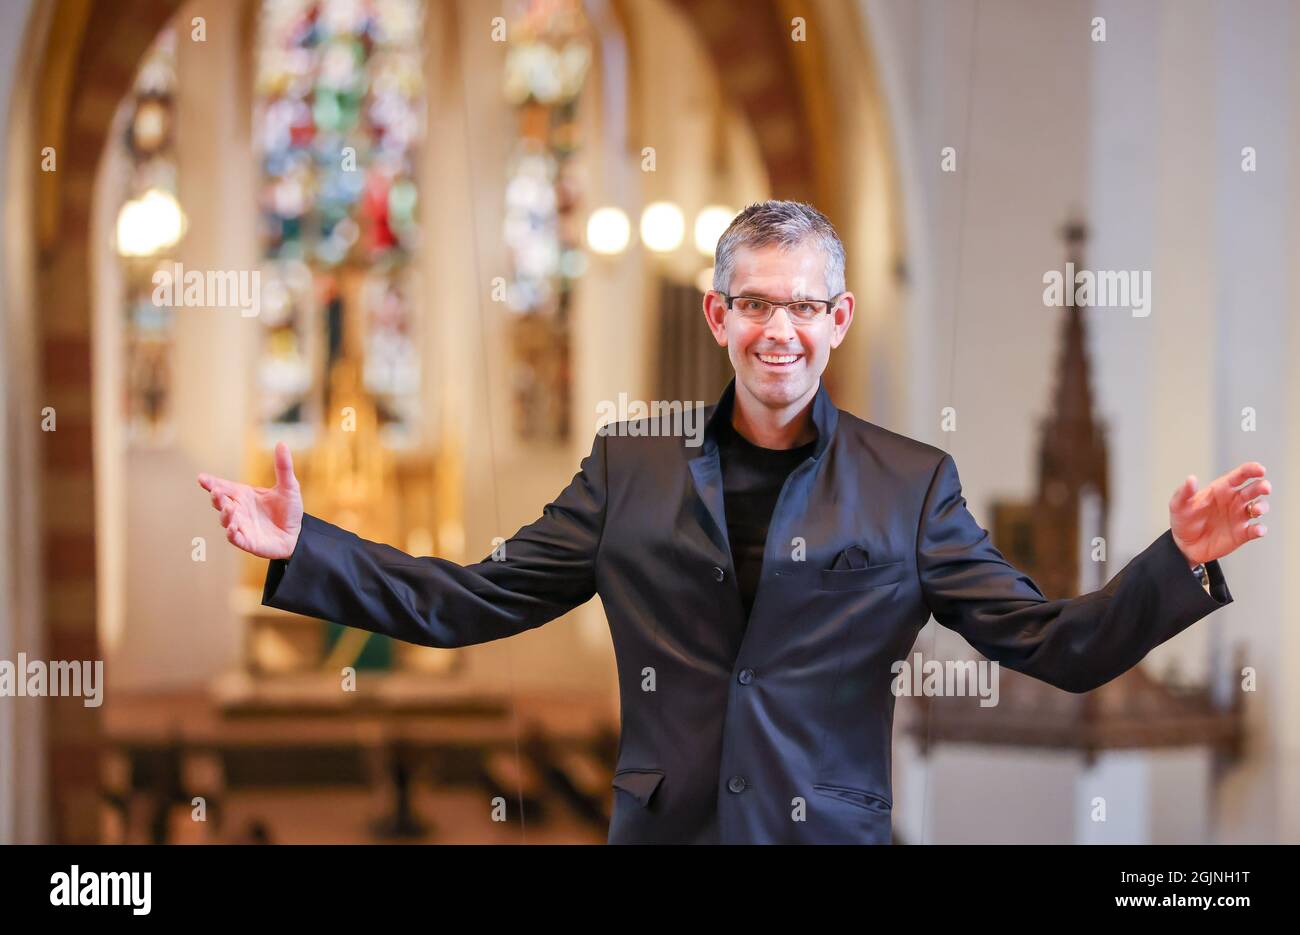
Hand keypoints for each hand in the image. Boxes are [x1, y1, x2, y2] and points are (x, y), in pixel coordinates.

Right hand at [197, 442, 302, 559]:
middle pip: (221, 502)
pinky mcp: (248, 542)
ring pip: (226, 520)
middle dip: (216, 497)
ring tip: (228, 508)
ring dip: (225, 515)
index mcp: (243, 495)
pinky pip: (236, 539)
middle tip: (216, 490)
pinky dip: (232, 534)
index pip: (223, 486)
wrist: (297, 534)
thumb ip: (283, 467)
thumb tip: (282, 443)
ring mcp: (241, 526)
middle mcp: (238, 509)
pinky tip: (232, 529)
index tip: (201, 478)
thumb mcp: (289, 486)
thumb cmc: (289, 509)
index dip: (211, 482)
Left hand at [1169, 462, 1270, 566]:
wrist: (1184, 545)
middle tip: (1264, 488)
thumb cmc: (1183, 520)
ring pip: (1259, 507)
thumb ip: (1184, 492)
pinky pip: (1255, 530)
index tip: (1260, 469)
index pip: (1239, 475)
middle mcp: (1234, 500)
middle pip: (1254, 489)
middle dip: (1262, 486)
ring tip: (1256, 510)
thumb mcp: (1178, 505)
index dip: (1251, 470)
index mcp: (1221, 489)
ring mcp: (1240, 517)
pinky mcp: (1242, 533)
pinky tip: (1258, 530)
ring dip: (1262, 506)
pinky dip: (1260, 529)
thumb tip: (1191, 478)